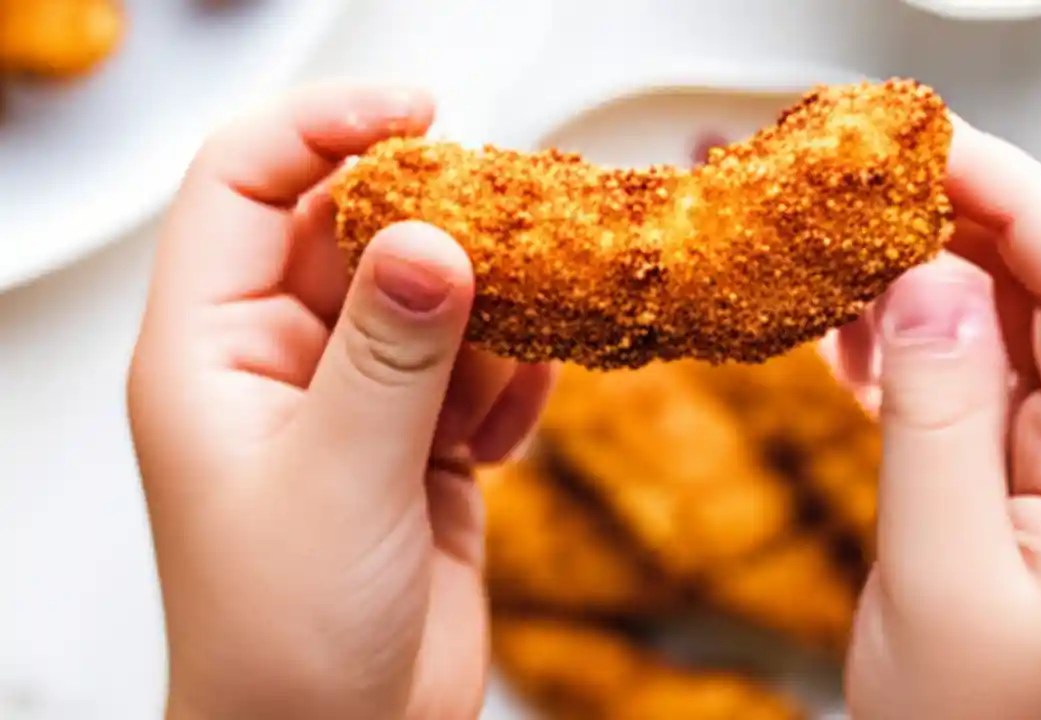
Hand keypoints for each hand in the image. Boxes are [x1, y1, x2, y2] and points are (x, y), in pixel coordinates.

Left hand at [128, 84, 551, 719]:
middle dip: (438, 225)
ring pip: (430, 300)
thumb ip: (390, 355)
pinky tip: (509, 431)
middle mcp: (281, 363)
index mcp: (214, 351)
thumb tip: (431, 238)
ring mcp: (354, 403)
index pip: (247, 186)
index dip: (325, 128)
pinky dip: (509, 382)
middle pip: (356, 232)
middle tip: (512, 230)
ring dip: (490, 312)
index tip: (419, 109)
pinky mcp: (417, 444)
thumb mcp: (337, 481)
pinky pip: (475, 369)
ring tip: (522, 352)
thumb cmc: (282, 644)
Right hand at [825, 119, 1040, 718]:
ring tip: (845, 267)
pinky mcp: (1027, 478)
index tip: (919, 151)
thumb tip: (927, 281)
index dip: (1011, 192)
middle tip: (866, 198)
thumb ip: (938, 419)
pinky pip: (982, 374)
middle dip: (970, 219)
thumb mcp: (941, 577)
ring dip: (934, 276)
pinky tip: (858, 345)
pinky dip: (920, 340)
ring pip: (1018, 316)